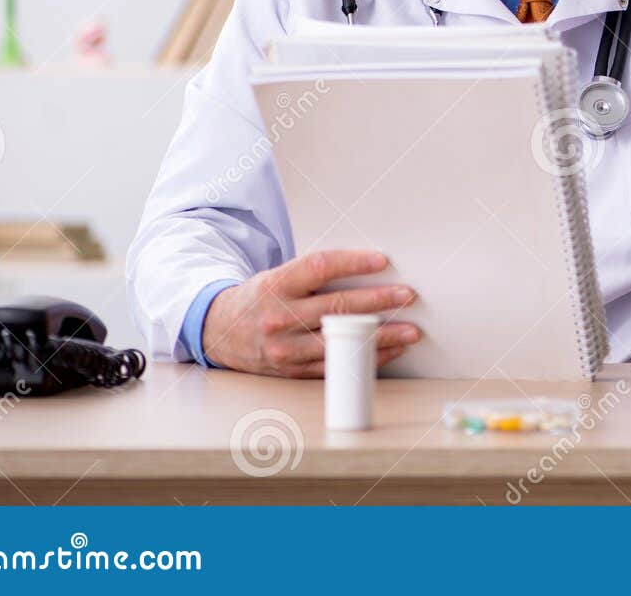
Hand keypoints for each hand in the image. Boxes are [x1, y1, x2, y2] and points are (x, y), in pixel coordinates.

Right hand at [201, 249, 420, 377]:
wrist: (220, 331)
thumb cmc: (261, 298)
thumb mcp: (278, 276)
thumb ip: (314, 275)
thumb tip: (367, 268)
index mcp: (275, 286)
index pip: (319, 268)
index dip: (353, 263)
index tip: (382, 261)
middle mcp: (279, 317)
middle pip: (336, 307)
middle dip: (378, 302)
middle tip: (407, 296)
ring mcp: (285, 348)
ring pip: (341, 342)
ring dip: (382, 337)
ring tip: (410, 331)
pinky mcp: (292, 370)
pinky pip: (336, 366)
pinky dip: (367, 359)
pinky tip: (389, 351)